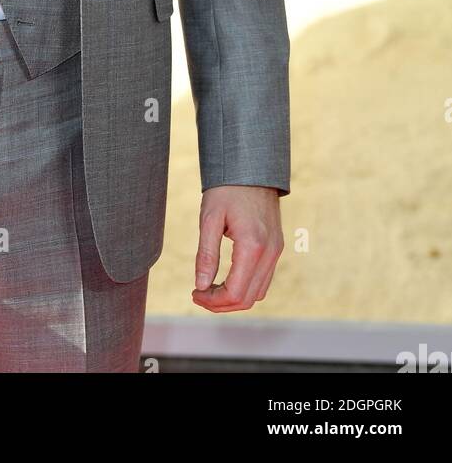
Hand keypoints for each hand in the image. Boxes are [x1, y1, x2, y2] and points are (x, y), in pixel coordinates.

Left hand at [191, 185, 282, 311]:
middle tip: (198, 294)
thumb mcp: (209, 217)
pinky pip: (263, 279)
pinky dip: (245, 286)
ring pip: (258, 293)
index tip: (194, 294)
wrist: (251, 167)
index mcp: (253, 246)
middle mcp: (270, 252)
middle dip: (221, 303)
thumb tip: (200, 285)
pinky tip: (226, 278)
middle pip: (248, 299)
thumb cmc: (227, 189)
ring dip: (234, 298)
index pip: (236, 293)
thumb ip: (206, 254)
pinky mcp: (276, 247)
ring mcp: (276, 251)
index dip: (213, 301)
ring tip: (209, 288)